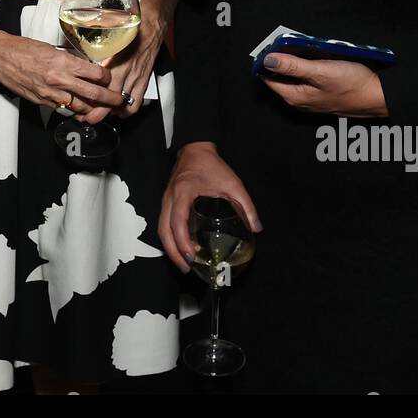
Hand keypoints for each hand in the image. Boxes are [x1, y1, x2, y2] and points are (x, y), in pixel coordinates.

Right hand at [0, 27, 125, 119]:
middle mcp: (59, 80)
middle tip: (119, 100)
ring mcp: (50, 93)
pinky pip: (62, 107)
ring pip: (79, 106)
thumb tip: (83, 66)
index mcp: (63, 62)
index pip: (95, 73)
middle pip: (93, 94)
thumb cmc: (22, 48)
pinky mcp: (41, 101)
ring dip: (91, 107)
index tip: (111, 77)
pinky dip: (71, 107)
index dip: (107, 77)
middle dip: (109, 99)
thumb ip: (68, 60)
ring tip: (100, 107)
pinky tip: (76, 106)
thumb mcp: (50, 48)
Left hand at [82, 0, 167, 123]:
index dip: (88, 97)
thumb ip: (95, 52)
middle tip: (86, 116)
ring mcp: (136, 78)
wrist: (150, 26)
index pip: (98, 85)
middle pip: (108, 99)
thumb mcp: (108, 39)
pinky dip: (127, 111)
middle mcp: (125, 71)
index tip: (78, 102)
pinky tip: (119, 110)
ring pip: (122, 105)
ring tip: (101, 115)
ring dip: (111, 113)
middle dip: (96, 112)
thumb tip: (81, 61)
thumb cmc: (128, 29)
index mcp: (113, 60)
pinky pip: (136, 103)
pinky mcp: (144, 81)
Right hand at [159, 142, 260, 272]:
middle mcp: (170, 198)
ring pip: (161, 229)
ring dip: (170, 248)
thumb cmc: (212, 165)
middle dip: (173, 252)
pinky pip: (163, 224)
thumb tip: (256, 228)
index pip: (178, 221)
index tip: (193, 255)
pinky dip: (170, 238)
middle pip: (164, 230)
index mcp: (183, 192)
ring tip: (185, 263)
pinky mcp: (166, 202)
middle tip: (187, 267)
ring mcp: (165, 200)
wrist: (195, 149)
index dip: (182, 241)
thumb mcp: (233, 183)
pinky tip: (182, 247)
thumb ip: (246, 205)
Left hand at [259, 53, 387, 116]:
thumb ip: (292, 66)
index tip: (270, 44)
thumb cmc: (351, 84)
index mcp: (294, 96)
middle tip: (287, 42)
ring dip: (294, 63)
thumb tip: (267, 60)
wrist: (378, 97)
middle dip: (281, 60)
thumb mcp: (320, 71)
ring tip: (301, 48)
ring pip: (295, 78)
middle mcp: (300, 101)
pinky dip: (306, 69)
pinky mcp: (323, 96)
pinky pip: (307, 80)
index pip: (268, 78)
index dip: (267, 61)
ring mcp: (312, 100)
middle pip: (281, 78)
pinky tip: (315, 59)